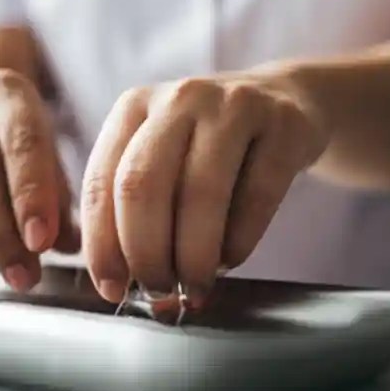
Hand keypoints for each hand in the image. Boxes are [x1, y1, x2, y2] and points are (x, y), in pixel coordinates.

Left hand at [81, 71, 328, 304]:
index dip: (102, 245)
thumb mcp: (165, 155)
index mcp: (134, 107)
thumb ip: (137, 209)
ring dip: (194, 256)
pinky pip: (256, 196)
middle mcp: (179, 98)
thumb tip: (121, 286)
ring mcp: (233, 106)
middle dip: (146, 254)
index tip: (113, 289)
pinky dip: (239, 242)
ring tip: (194, 288)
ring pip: (200, 193)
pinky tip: (230, 261)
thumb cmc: (213, 145)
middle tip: (158, 292)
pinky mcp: (283, 124)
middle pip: (143, 186)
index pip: (101, 182)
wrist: (289, 98)